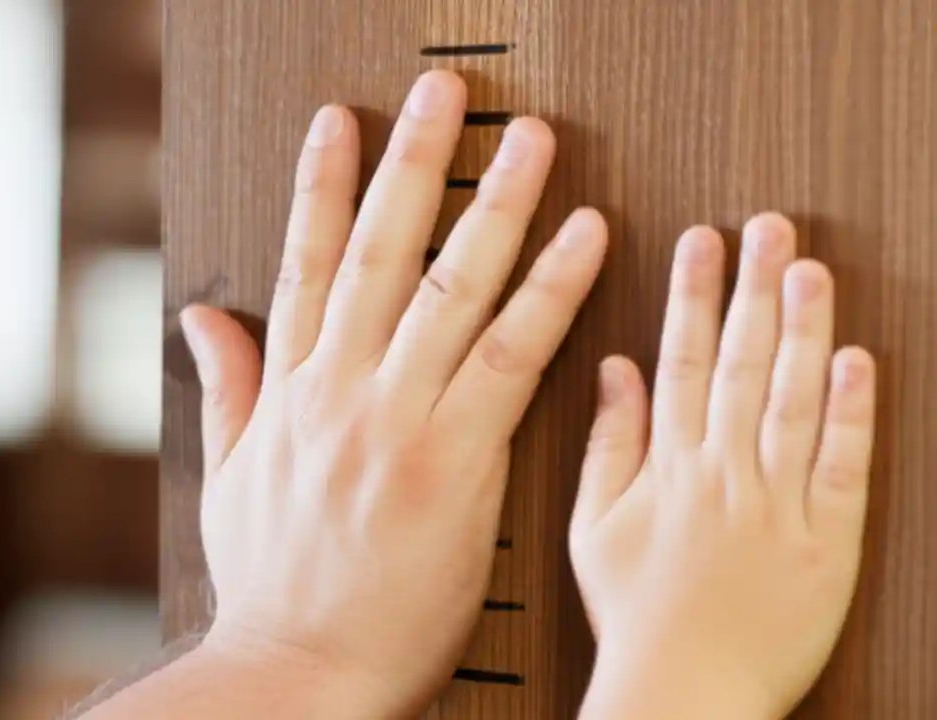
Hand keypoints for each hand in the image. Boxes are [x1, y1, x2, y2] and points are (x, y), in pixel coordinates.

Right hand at [180, 70, 608, 716]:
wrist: (303, 669)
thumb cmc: (272, 584)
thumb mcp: (230, 479)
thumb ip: (227, 387)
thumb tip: (201, 318)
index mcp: (290, 391)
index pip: (305, 263)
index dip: (321, 183)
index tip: (339, 120)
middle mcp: (343, 390)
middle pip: (381, 252)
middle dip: (413, 162)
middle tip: (444, 94)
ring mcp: (401, 420)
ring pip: (452, 289)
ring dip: (495, 205)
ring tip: (530, 142)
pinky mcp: (459, 461)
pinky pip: (513, 358)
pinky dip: (549, 293)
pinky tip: (582, 240)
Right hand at [571, 215, 877, 718]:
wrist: (684, 691)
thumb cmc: (634, 613)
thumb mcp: (592, 527)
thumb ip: (608, 442)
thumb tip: (614, 372)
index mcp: (666, 466)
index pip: (683, 360)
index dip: (692, 294)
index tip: (701, 243)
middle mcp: (722, 473)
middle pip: (744, 363)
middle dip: (755, 286)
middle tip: (769, 227)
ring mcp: (778, 505)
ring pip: (794, 399)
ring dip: (805, 328)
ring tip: (812, 269)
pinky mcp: (828, 542)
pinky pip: (843, 465)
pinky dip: (853, 411)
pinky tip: (857, 360)